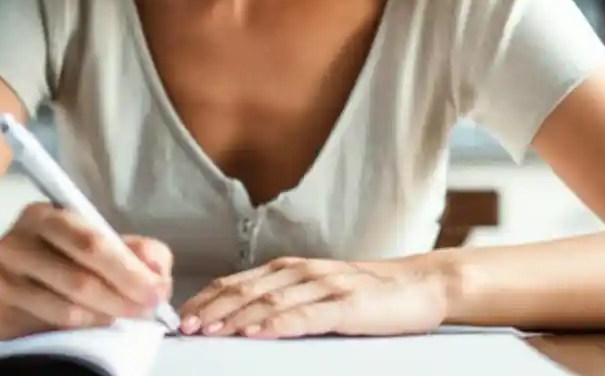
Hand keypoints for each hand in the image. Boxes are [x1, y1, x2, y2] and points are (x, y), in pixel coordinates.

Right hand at [0, 202, 172, 339]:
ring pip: (66, 310)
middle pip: (79, 279)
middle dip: (122, 299)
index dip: (127, 270)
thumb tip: (157, 273)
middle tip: (147, 311)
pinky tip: (95, 324)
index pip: (91, 241)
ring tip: (122, 317)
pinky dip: (82, 330)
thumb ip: (140, 252)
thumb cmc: (67, 256)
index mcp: (45, 215)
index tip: (155, 291)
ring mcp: (0, 280)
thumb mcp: (106, 243)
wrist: (12, 279)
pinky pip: (49, 329)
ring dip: (104, 318)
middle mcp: (15, 243)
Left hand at [178, 256, 447, 338]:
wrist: (421, 284)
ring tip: (212, 333)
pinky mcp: (347, 305)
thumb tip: (243, 319)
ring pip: (271, 302)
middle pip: (248, 290)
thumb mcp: (320, 292)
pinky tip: (259, 334)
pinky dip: (279, 324)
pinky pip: (308, 315)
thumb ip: (286, 299)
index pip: (239, 282)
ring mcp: (326, 286)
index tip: (183, 318)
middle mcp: (304, 272)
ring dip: (237, 318)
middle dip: (213, 311)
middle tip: (187, 329)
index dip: (208, 299)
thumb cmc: (369, 294)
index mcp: (293, 269)